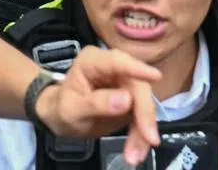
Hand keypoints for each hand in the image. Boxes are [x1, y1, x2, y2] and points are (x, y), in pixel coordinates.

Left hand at [34, 46, 161, 165]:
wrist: (62, 118)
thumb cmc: (62, 107)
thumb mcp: (71, 109)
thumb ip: (96, 103)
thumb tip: (126, 100)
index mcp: (93, 61)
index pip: (118, 61)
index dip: (138, 68)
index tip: (156, 77)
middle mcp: (113, 68)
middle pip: (137, 86)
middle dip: (144, 114)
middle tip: (149, 139)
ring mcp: (124, 83)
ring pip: (143, 104)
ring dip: (143, 131)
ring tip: (134, 155)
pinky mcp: (132, 101)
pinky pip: (141, 118)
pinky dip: (141, 136)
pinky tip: (135, 151)